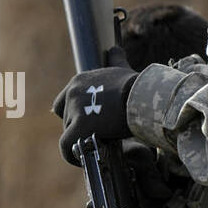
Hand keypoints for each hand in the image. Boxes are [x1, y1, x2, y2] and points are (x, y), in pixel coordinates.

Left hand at [51, 47, 137, 166]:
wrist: (144, 97)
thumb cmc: (136, 86)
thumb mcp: (121, 69)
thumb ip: (115, 60)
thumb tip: (115, 49)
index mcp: (79, 80)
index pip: (64, 102)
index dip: (75, 114)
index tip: (89, 122)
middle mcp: (72, 93)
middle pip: (66, 118)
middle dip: (79, 128)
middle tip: (97, 135)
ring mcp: (75, 109)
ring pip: (69, 132)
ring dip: (80, 140)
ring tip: (97, 145)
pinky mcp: (79, 126)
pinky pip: (66, 146)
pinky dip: (70, 154)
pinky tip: (81, 159)